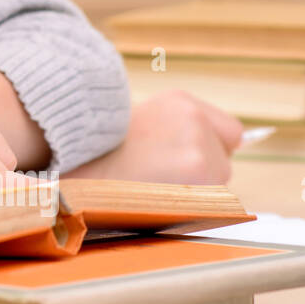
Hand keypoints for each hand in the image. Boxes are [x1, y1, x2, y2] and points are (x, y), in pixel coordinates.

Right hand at [67, 89, 242, 183]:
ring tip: (155, 184)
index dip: (210, 147)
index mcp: (179, 101)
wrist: (77, 172)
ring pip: (220, 176)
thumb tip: (214, 153)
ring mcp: (199, 141)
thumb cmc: (104, 158)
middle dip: (205, 167)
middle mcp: (193, 115)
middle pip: (225, 154)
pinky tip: (160, 195)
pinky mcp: (201, 168)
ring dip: (197, 186)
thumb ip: (177, 132)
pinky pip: (215, 195)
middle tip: (163, 174)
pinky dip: (193, 202)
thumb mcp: (143, 126)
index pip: (228, 130)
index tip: (184, 159)